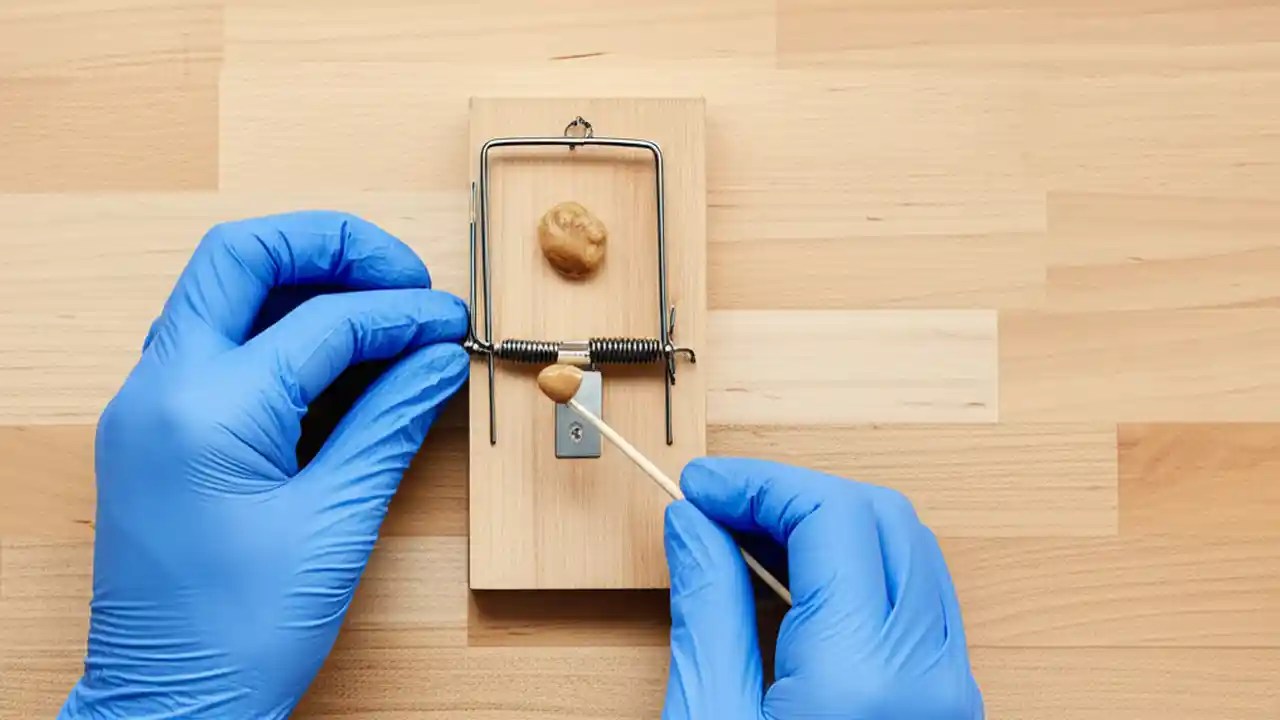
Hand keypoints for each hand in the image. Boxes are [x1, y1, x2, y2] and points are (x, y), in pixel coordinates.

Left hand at [59, 212, 468, 718]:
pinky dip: (277, 325)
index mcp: (206, 411)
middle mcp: (161, 389)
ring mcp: (150, 404)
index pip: (321, 319)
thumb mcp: (336, 522)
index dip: (400, 312)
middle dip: (331, 246)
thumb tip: (437, 360)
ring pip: (221, 289)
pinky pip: (215, 340)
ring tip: (378, 304)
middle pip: (241, 256)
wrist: (168, 704)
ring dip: (302, 279)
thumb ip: (390, 422)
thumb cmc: (237, 634)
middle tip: (402, 274)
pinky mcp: (158, 427)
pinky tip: (337, 351)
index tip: (449, 323)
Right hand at [661, 457, 983, 719]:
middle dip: (797, 495)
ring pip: (908, 551)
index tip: (705, 488)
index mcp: (864, 675)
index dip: (760, 484)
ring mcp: (948, 689)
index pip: (832, 515)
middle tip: (722, 507)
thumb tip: (694, 526)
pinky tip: (799, 583)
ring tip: (751, 541)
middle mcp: (927, 674)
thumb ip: (707, 615)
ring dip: (831, 526)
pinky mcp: (945, 703)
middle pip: (881, 517)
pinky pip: (917, 600)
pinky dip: (860, 569)